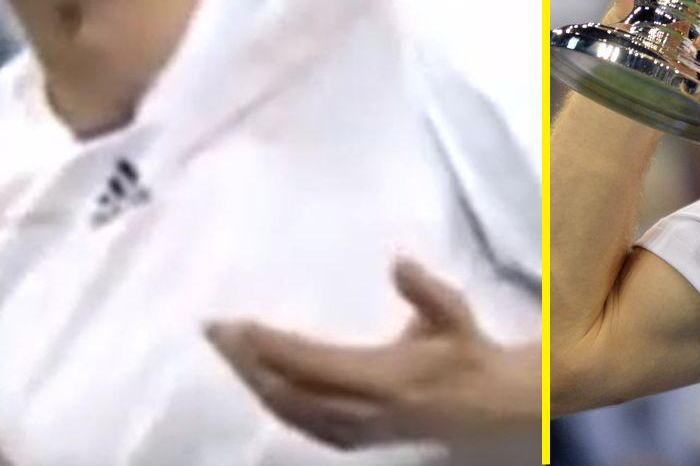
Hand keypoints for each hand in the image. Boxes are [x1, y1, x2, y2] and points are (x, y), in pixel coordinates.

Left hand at [206, 259, 537, 450]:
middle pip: (288, 392)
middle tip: (214, 329)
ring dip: (253, 379)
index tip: (238, 323)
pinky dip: (272, 399)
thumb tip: (397, 261)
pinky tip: (256, 379)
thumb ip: (426, 290)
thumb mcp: (455, 314)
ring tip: (226, 347)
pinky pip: (299, 422)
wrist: (485, 406)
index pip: (313, 365)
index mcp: (384, 379)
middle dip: (247, 362)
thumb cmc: (465, 353)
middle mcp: (361, 411)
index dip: (272, 347)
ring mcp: (353, 430)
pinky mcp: (350, 438)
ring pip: (288, 410)